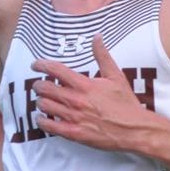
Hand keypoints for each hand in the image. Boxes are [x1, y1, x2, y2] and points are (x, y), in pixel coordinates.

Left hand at [31, 34, 152, 152]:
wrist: (134, 130)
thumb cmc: (126, 103)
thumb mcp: (116, 76)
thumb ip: (103, 56)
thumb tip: (97, 37)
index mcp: (84, 84)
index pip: (55, 70)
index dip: (41, 65)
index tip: (35, 65)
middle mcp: (75, 99)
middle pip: (44, 88)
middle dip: (38, 85)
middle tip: (39, 85)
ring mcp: (73, 117)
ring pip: (44, 105)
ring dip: (40, 101)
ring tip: (43, 100)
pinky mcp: (73, 133)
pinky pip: (49, 126)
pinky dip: (42, 121)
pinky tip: (42, 118)